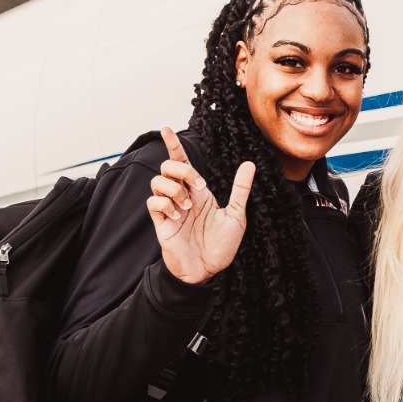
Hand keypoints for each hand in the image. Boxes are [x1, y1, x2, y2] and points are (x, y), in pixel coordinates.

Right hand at [145, 128, 254, 285]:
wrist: (208, 271)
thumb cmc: (220, 246)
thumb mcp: (236, 215)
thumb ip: (240, 190)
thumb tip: (249, 164)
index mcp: (197, 191)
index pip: (182, 162)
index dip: (173, 145)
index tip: (167, 130)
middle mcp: (181, 196)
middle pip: (168, 166)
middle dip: (182, 169)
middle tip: (199, 188)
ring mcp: (169, 209)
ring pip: (158, 182)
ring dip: (175, 189)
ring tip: (188, 207)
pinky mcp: (161, 222)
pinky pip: (153, 203)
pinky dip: (165, 204)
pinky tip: (177, 215)